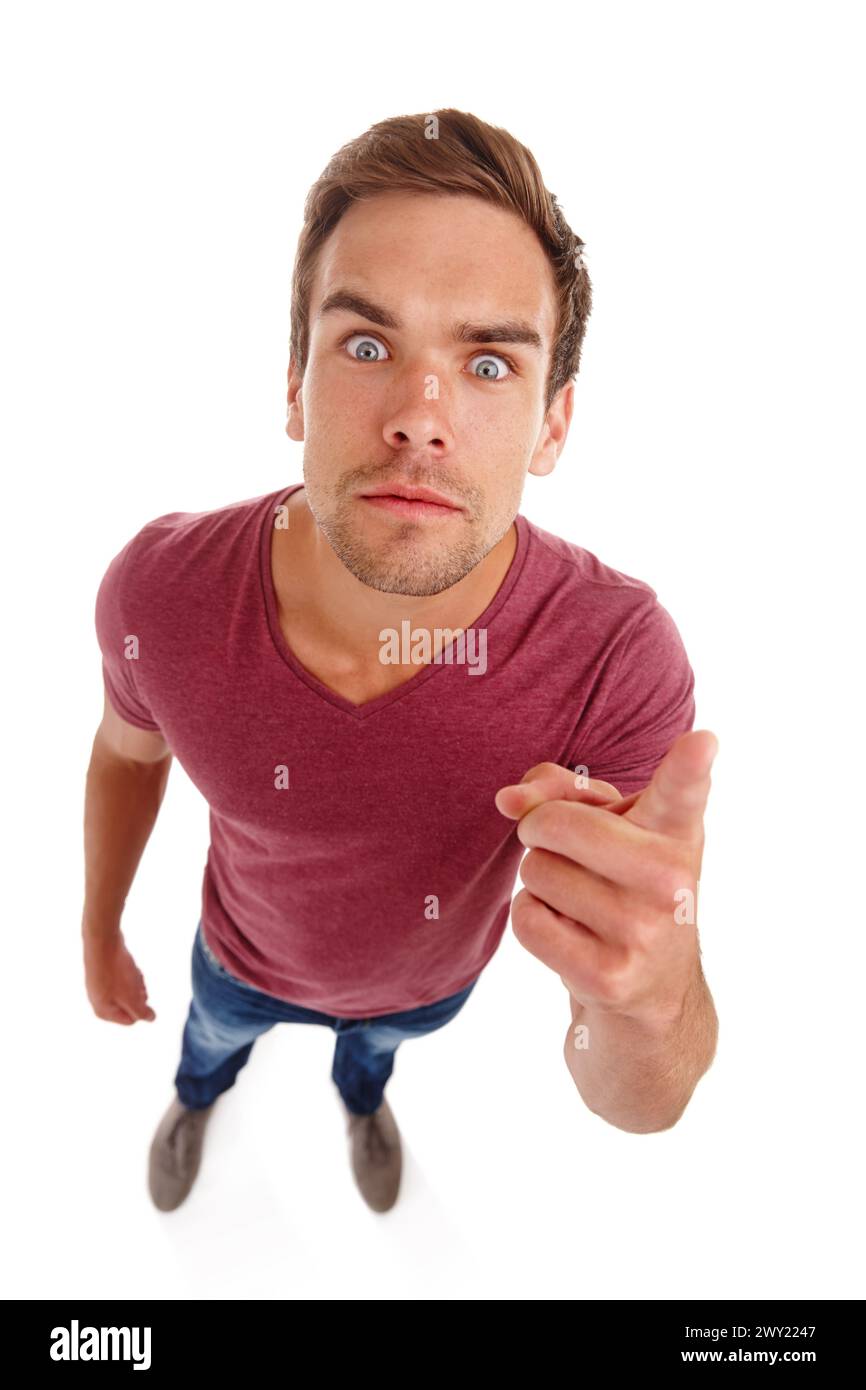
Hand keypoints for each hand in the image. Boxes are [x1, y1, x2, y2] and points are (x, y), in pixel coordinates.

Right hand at [83, 932, 155, 1024]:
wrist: (102, 942)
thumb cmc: (115, 973)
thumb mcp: (131, 997)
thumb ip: (141, 1012)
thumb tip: (151, 1018)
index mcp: (103, 1012)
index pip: (131, 1020)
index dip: (140, 1007)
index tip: (137, 991)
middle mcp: (99, 1001)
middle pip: (131, 1004)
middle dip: (138, 992)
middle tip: (133, 979)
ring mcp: (101, 986)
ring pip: (129, 989)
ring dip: (135, 980)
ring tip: (129, 969)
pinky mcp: (105, 972)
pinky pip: (124, 977)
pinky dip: (130, 971)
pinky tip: (128, 964)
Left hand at [494, 730, 717, 1026]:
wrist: (652, 991)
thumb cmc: (622, 885)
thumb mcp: (609, 827)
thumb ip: (560, 791)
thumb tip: (508, 799)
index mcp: (676, 832)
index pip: (683, 791)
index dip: (691, 764)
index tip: (702, 742)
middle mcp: (671, 880)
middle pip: (557, 824)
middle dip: (539, 831)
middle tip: (564, 852)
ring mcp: (643, 932)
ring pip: (536, 871)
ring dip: (541, 882)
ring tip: (581, 901)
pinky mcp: (609, 976)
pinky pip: (527, 920)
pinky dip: (533, 921)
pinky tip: (570, 934)